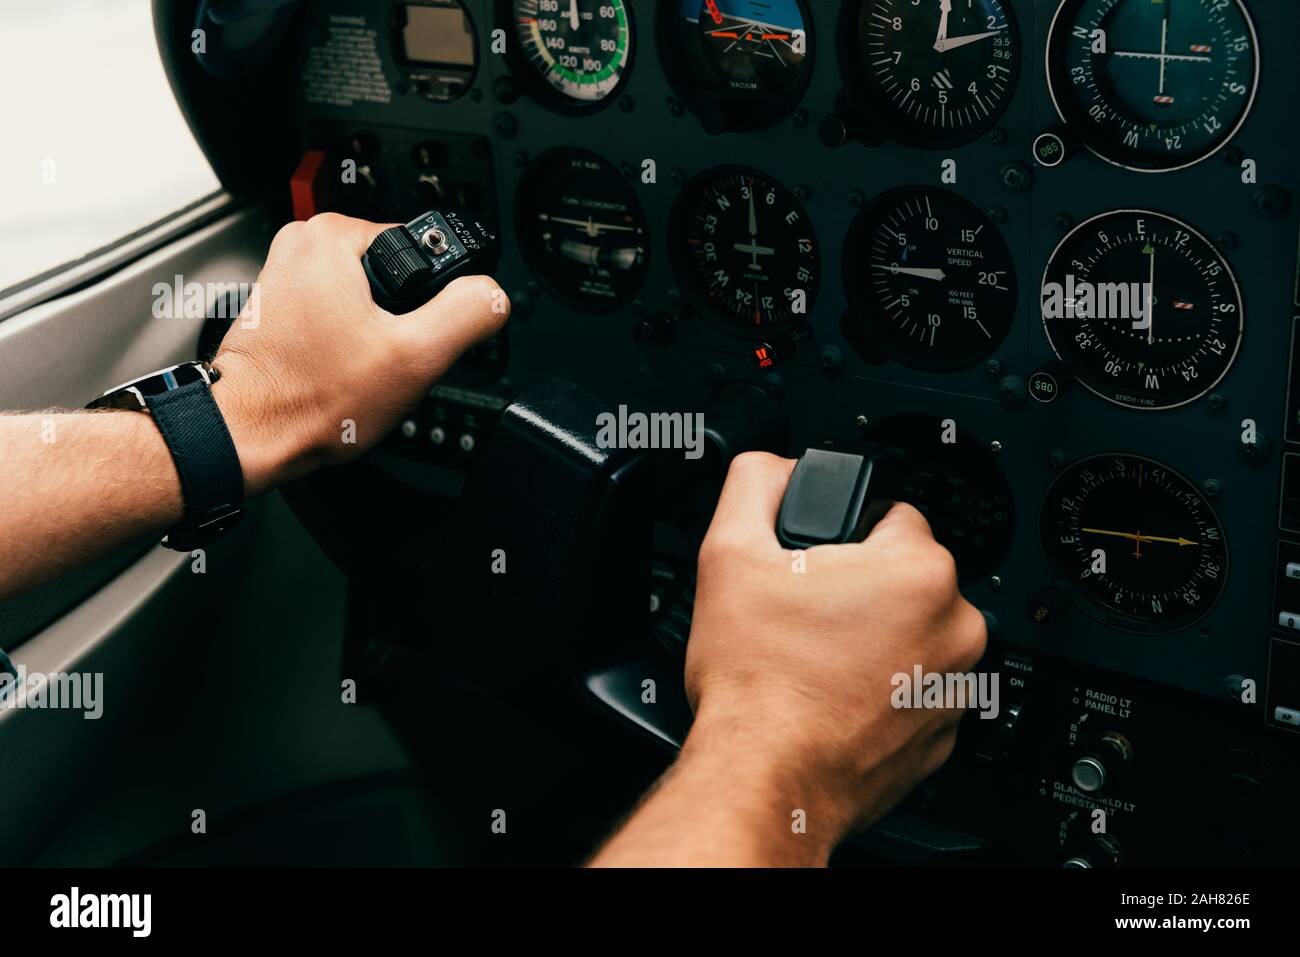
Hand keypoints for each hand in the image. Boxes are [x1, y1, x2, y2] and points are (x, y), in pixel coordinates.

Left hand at [209, 213, 508, 495]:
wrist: (251, 436)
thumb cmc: (312, 400)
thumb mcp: (415, 357)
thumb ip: (468, 314)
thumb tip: (493, 296)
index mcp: (333, 235)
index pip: (422, 252)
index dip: (433, 302)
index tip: (410, 337)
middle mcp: (303, 243)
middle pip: (396, 274)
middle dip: (403, 320)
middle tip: (384, 358)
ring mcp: (286, 273)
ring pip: (368, 297)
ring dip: (375, 333)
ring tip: (357, 367)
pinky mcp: (281, 304)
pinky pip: (339, 313)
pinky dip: (348, 341)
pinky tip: (340, 370)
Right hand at [684, 452, 986, 854]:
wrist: (768, 778)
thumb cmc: (759, 681)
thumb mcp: (730, 552)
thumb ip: (755, 483)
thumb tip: (773, 467)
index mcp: (919, 570)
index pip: (891, 515)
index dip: (840, 537)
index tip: (812, 568)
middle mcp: (956, 626)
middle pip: (905, 576)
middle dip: (861, 587)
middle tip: (806, 615)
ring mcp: (955, 686)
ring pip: (914, 632)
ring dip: (876, 637)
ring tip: (818, 659)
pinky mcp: (943, 734)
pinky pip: (917, 687)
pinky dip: (884, 686)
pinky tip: (835, 694)